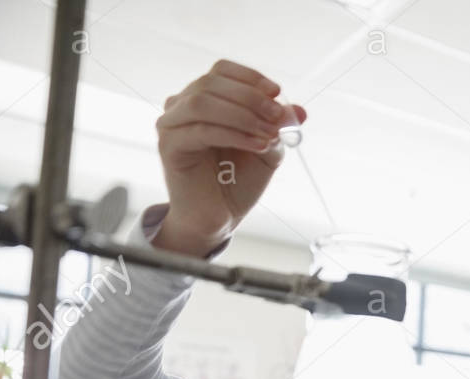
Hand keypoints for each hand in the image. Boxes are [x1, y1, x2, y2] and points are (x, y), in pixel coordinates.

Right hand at [154, 59, 304, 255]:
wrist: (218, 216)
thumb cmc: (237, 180)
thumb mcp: (266, 148)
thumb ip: (278, 127)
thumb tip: (300, 111)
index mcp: (203, 98)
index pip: (221, 70)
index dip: (250, 78)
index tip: (277, 92)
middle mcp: (181, 106)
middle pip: (212, 83)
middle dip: (251, 98)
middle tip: (279, 117)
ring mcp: (171, 125)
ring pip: (203, 103)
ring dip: (243, 115)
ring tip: (270, 134)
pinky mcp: (170, 147)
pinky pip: (202, 131)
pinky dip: (235, 135)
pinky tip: (259, 145)